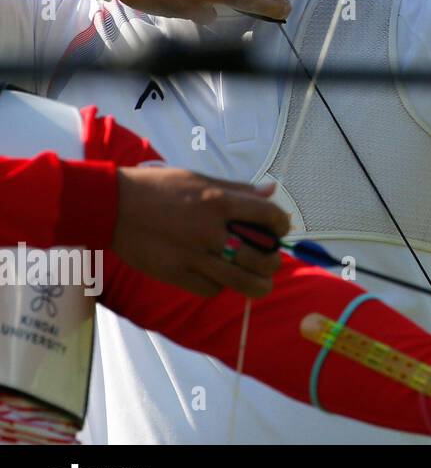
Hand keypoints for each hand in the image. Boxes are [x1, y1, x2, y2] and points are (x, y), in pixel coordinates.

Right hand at [113, 167, 290, 296]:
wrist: (111, 205)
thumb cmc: (157, 187)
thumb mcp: (200, 178)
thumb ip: (238, 189)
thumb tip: (270, 191)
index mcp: (219, 202)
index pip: (269, 216)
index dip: (282, 225)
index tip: (280, 229)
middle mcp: (210, 231)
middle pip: (261, 257)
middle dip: (273, 263)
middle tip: (272, 262)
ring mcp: (193, 256)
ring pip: (241, 282)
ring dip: (258, 285)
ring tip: (261, 284)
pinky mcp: (175, 274)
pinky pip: (211, 289)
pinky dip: (220, 286)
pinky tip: (220, 279)